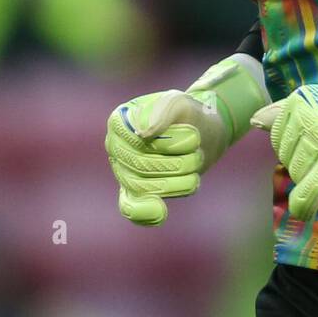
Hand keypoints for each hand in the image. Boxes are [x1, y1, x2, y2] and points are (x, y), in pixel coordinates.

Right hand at [105, 87, 227, 225]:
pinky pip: (131, 207)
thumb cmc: (187, 116)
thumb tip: (143, 134)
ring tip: (195, 165)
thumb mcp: (181, 104)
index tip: (194, 137)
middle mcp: (115, 147)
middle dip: (180, 162)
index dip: (170, 145)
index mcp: (120, 121)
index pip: (138, 142)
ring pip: (145, 186)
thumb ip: (163, 111)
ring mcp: (122, 170)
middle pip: (142, 166)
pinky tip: (161, 212)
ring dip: (179, 179)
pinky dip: (144, 212)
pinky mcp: (134, 192)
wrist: (202, 134)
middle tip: (199, 153)